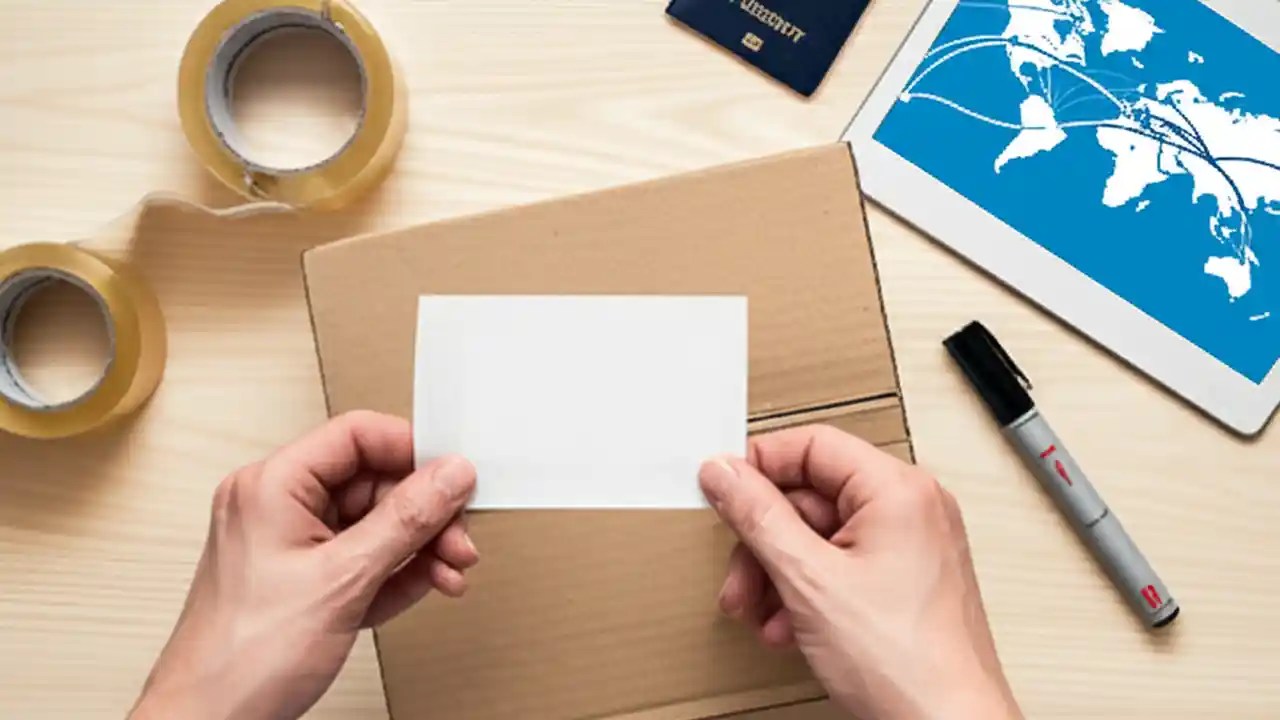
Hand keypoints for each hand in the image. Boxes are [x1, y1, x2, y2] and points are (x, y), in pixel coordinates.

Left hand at [130, 411, 477, 719]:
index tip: (453, 476)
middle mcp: (277, 506)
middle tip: (457, 539)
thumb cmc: (242, 659)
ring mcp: (290, 543)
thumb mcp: (343, 579)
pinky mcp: (304, 577)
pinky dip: (398, 572)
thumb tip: (449, 476)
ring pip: (375, 522)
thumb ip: (405, 521)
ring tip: (448, 570)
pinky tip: (422, 585)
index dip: (412, 451)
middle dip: (424, 514)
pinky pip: (364, 557)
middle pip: (373, 482)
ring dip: (419, 547)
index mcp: (272, 487)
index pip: (356, 436)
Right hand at [699, 425, 1020, 719]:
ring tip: (760, 613)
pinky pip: (838, 567)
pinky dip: (804, 593)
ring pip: (818, 537)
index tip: (721, 491)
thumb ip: (758, 517)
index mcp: (898, 490)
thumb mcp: (809, 580)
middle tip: (739, 578)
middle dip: (763, 541)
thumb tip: (724, 472)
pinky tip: (788, 628)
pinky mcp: (903, 583)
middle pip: (809, 497)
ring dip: (777, 574)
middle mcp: (910, 510)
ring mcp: (910, 547)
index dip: (759, 466)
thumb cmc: (908, 664)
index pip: (812, 445)